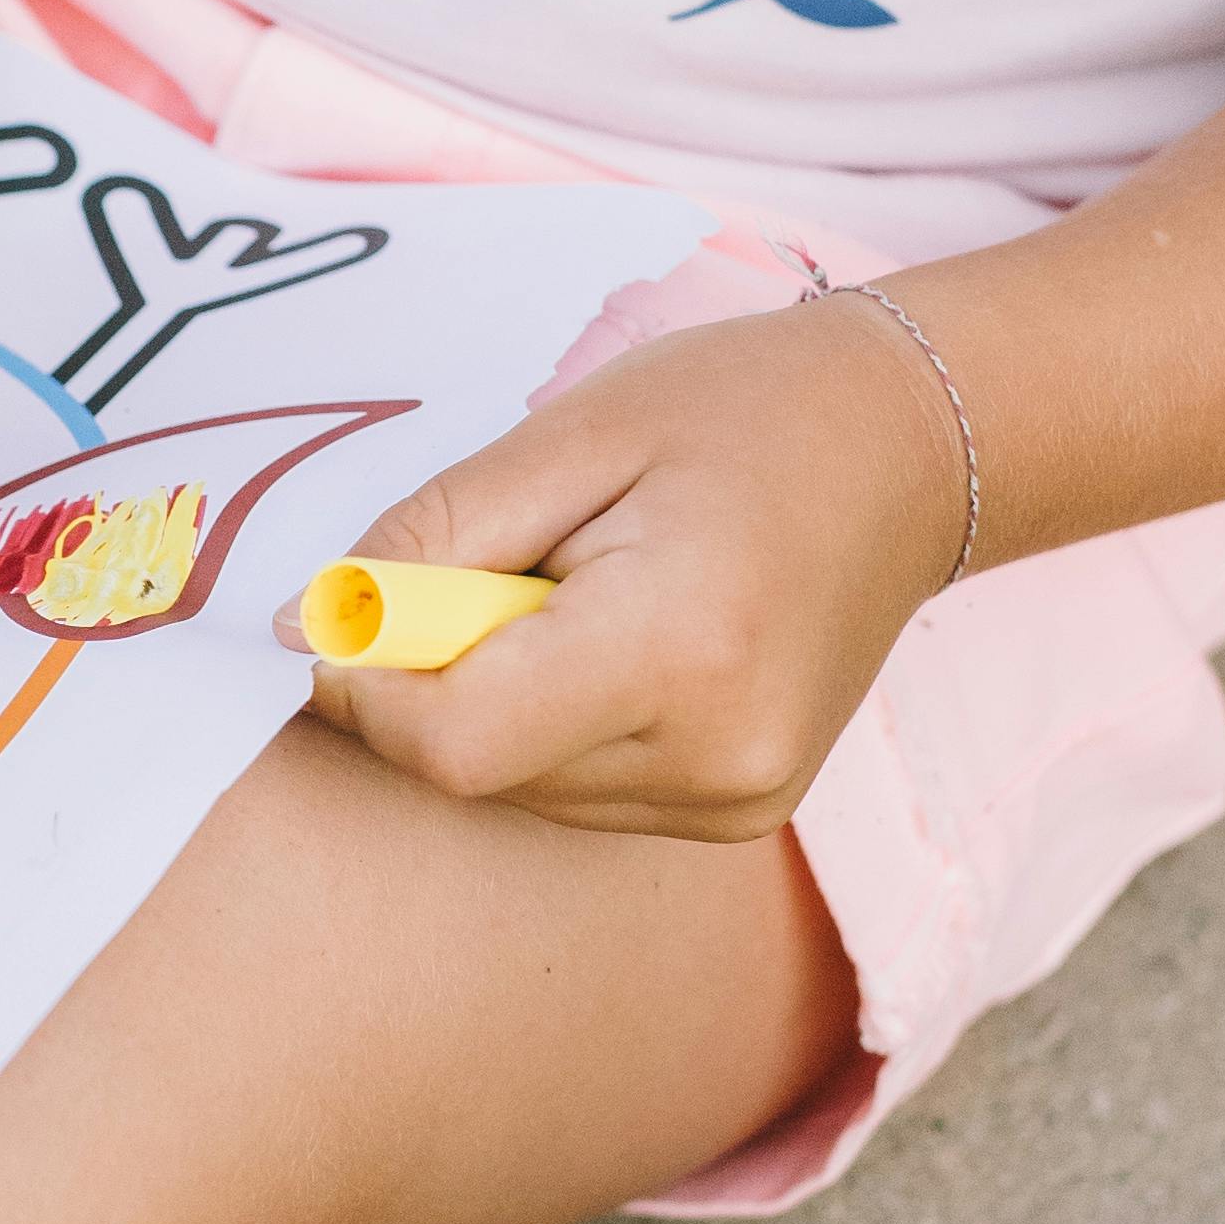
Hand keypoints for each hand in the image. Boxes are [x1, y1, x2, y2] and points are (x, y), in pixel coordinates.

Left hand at [281, 296, 970, 840]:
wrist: (913, 447)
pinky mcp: (737, 812)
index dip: (360, 687)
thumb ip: (432, 538)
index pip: (451, 740)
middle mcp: (717, 756)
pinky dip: (547, 722)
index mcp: (680, 649)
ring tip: (572, 590)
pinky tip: (610, 639)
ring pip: (517, 789)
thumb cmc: (741, 411)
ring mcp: (737, 799)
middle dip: (428, 678)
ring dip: (490, 700)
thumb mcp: (571, 434)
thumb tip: (310, 623)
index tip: (337, 609)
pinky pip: (576, 792)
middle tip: (492, 563)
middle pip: (476, 769)